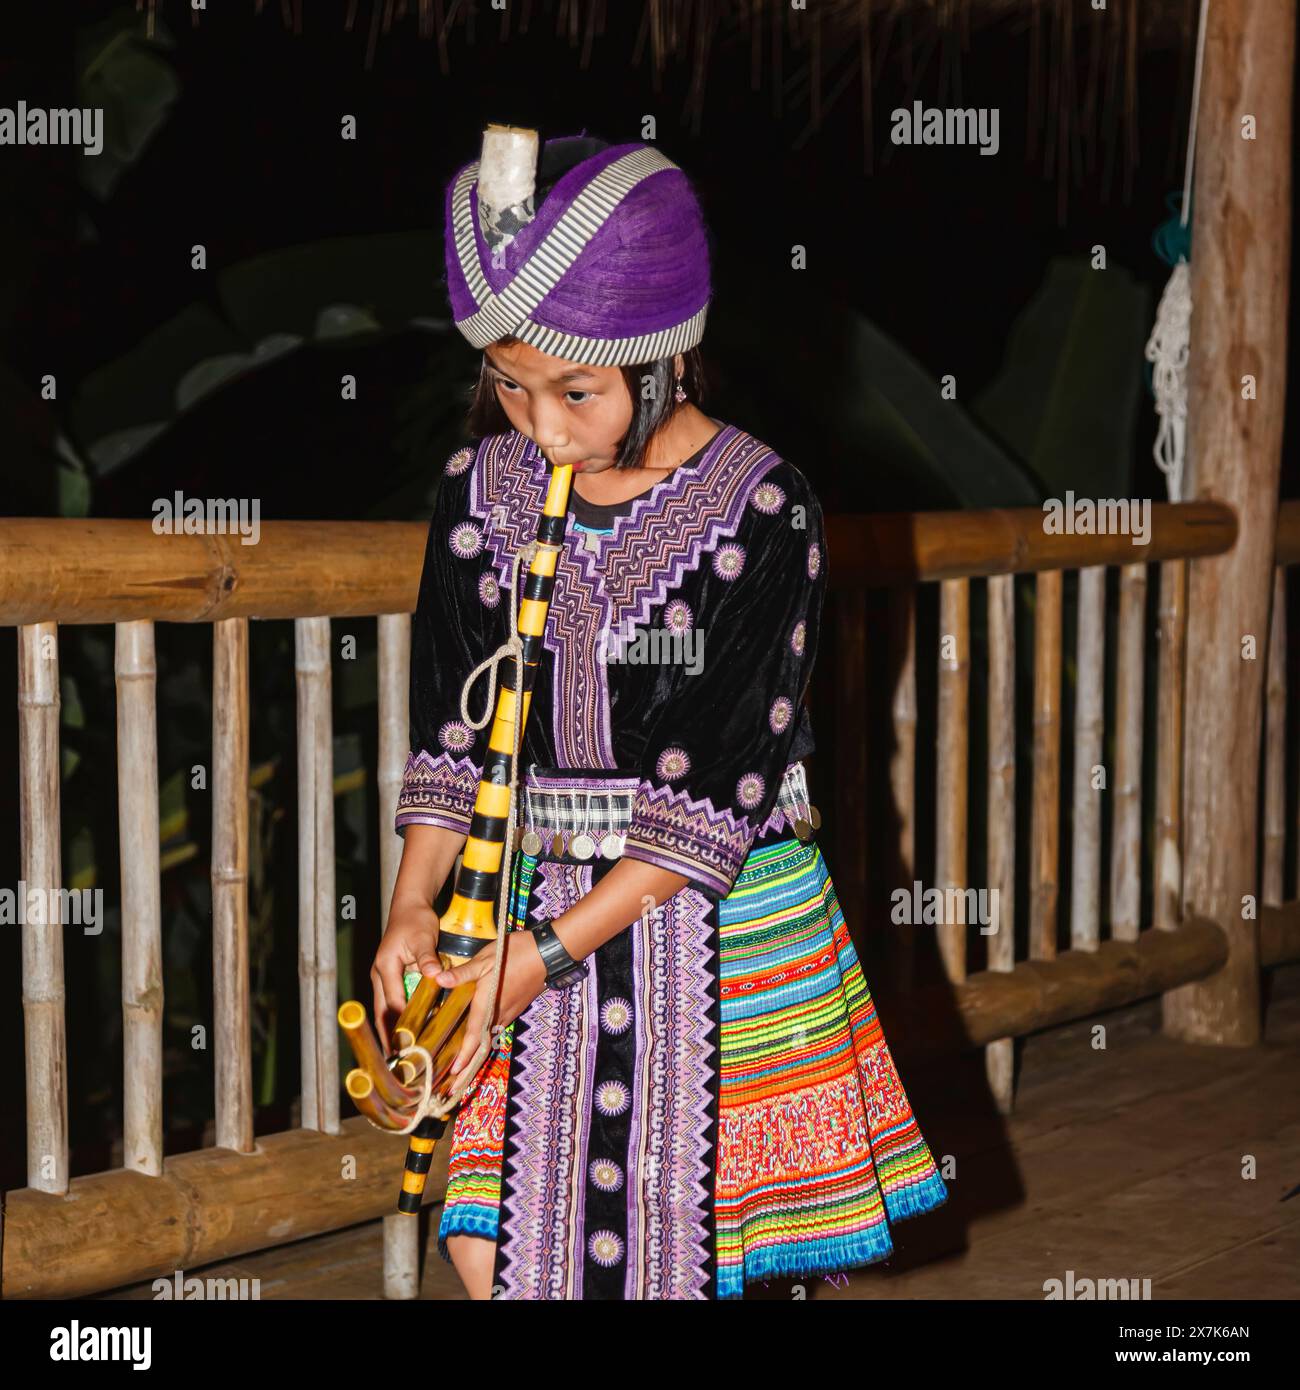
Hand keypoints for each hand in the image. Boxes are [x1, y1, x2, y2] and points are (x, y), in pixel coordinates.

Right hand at [371, 894, 441, 1052]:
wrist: (409, 907)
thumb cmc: (416, 921)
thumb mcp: (424, 937)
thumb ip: (428, 958)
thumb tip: (433, 976)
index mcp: (386, 968)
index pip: (393, 1003)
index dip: (401, 1025)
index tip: (409, 1044)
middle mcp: (380, 976)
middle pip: (382, 1013)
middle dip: (389, 1037)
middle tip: (398, 1063)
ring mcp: (383, 979)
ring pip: (385, 1011)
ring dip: (391, 1031)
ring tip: (399, 1056)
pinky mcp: (390, 979)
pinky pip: (392, 1003)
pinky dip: (397, 1019)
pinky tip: (405, 1034)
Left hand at [436, 931, 549, 1077]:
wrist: (548, 953)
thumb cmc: (515, 954)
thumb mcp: (485, 959)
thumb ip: (462, 973)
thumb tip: (437, 979)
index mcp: (487, 1005)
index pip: (474, 1037)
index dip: (464, 1057)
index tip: (454, 1075)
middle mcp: (499, 1015)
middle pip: (482, 1048)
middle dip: (468, 1070)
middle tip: (454, 1090)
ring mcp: (508, 1013)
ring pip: (489, 1040)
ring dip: (475, 1057)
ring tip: (460, 1071)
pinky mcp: (514, 1008)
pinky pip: (496, 1030)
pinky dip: (484, 1043)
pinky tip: (477, 1042)